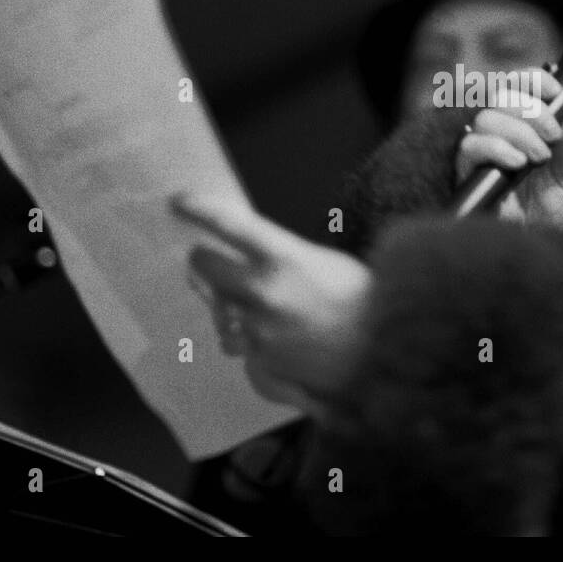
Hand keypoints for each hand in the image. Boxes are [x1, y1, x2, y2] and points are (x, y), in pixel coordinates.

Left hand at [170, 193, 372, 411]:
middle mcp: (262, 292)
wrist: (383, 351)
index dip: (198, 208)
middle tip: (207, 258)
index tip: (179, 202)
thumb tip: (247, 252)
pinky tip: (268, 332)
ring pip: (217, 307)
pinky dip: (246, 334)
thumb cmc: (362, 299)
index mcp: (284, 257)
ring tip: (246, 301)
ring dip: (224, 301)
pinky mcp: (260, 359)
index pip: (228, 223)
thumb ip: (281, 254)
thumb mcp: (323, 260)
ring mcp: (257, 328)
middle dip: (203, 260)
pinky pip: (237, 341)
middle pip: (204, 266)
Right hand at [454, 67, 562, 229]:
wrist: (534, 247)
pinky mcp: (466, 173)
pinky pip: (469, 146)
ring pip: (486, 117)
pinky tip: (516, 163)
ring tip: (537, 157)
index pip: (517, 84)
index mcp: (523, 125)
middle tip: (552, 136)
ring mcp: (481, 152)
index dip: (533, 79)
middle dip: (531, 110)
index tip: (555, 90)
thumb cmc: (549, 213)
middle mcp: (499, 133)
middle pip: (500, 94)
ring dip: (518, 131)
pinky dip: (495, 148)